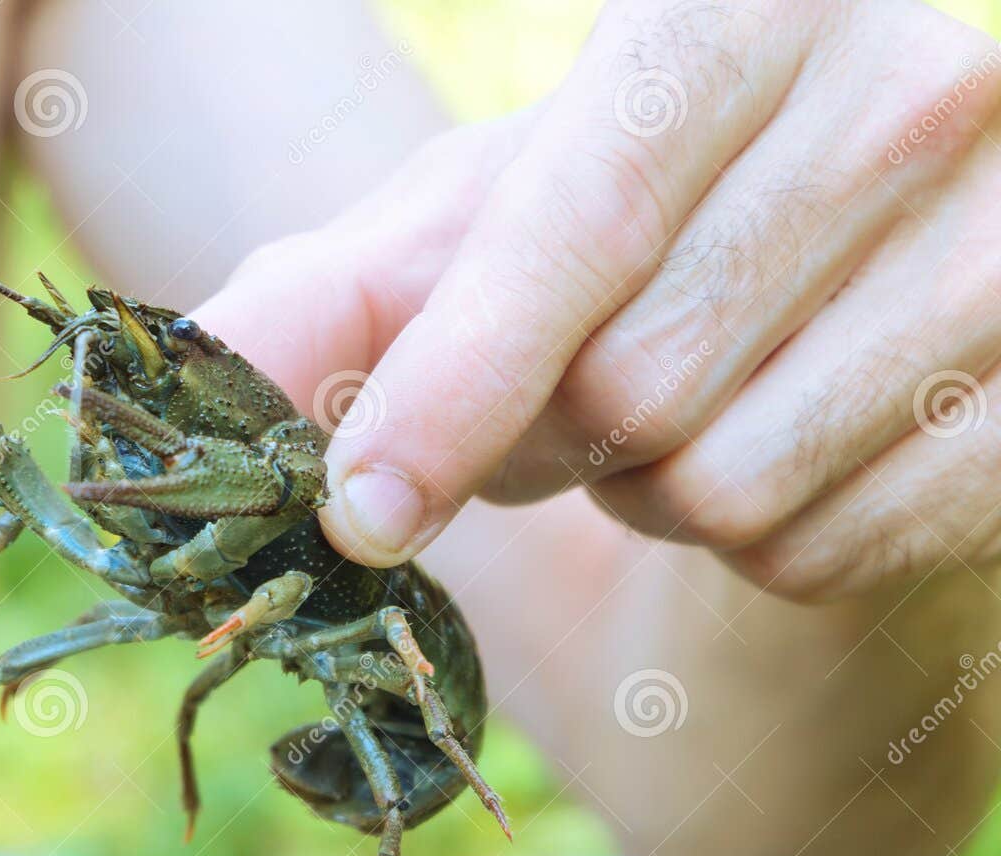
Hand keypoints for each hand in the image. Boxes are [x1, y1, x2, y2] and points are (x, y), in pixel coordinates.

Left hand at [197, 0, 1000, 601]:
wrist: (794, 309)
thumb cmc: (601, 256)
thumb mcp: (455, 242)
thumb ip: (324, 300)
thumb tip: (190, 383)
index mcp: (744, 3)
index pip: (581, 217)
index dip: (452, 384)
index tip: (358, 511)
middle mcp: (916, 82)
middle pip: (643, 384)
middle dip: (568, 435)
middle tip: (597, 387)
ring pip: (735, 486)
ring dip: (658, 498)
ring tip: (690, 413)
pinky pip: (833, 551)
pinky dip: (761, 548)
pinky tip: (783, 458)